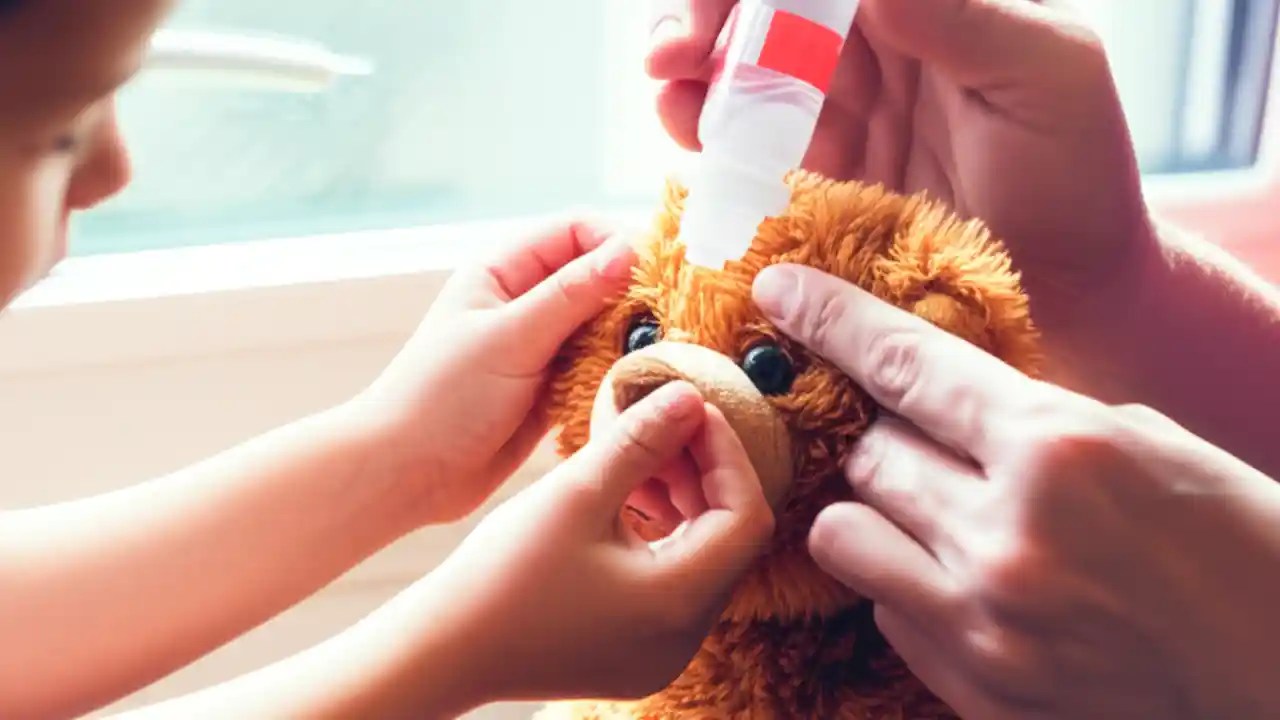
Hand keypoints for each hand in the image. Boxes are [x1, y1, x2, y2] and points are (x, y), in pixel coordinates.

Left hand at [357, 218, 636, 523]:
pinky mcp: (551, 389)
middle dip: (634, 295)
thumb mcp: (509, 338)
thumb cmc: (442, 397)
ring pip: (604, 326)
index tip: (658, 274)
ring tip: (662, 357)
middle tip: (673, 321)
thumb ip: (570, 296)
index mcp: (504, 271)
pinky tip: (640, 387)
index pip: (577, 232)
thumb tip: (627, 252)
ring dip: (631, 339)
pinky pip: (597, 369)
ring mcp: (539, 346)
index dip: (619, 244)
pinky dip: (618, 374)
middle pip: (597, 278)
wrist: (407, 474)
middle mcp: (525, 302)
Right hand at [429, 381, 775, 706]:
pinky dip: (661, 537)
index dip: (728, 455)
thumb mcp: (576, 494)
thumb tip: (691, 396)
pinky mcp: (636, 653)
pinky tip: (622, 502)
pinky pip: (672, 585)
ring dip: (681, 503)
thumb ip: (641, 442)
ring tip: (639, 460)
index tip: (694, 412)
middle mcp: (683, 638)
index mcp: (679, 602)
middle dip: (703, 475)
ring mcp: (661, 652)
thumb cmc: (503, 574)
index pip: (746, 516)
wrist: (444, 648)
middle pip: (728, 540)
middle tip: (666, 428)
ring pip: (700, 560)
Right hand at [648, 0, 1155, 341]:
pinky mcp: (817, 172)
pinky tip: (685, 128)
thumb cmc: (1079, 178)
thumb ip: (964, 19)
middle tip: (673, 55)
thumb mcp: (1045, 78)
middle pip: (770, 7)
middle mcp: (877, 44)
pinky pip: (744, 136)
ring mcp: (842, 108)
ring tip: (667, 89)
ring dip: (691, 67)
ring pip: (742, 62)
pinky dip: (703, 127)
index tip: (727, 10)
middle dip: (707, 16)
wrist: (1070, 295)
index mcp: (930, 5)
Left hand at [752, 264, 1279, 719]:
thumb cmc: (1230, 539)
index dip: (830, 318)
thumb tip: (929, 399)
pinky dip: (908, 587)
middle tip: (930, 447)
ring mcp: (985, 623)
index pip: (905, 363)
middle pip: (869, 455)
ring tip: (935, 518)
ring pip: (845, 535)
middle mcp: (1007, 535)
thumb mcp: (1134, 442)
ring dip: (876, 514)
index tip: (779, 292)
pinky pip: (885, 611)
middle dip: (887, 441)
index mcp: (1058, 448)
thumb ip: (1022, 419)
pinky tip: (969, 587)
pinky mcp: (978, 688)